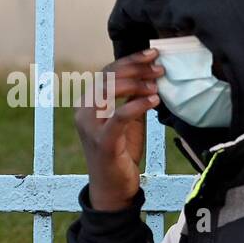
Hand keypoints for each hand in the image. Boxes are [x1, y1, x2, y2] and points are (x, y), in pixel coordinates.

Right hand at [74, 49, 162, 211]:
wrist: (113, 188)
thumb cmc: (121, 152)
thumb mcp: (129, 120)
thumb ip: (133, 100)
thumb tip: (150, 77)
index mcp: (88, 102)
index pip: (107, 72)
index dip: (130, 60)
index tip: (152, 54)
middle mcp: (84, 111)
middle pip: (107, 77)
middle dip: (136, 68)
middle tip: (159, 67)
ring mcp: (90, 126)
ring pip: (109, 92)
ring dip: (137, 84)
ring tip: (157, 83)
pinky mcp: (102, 141)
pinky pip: (119, 116)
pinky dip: (137, 105)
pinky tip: (154, 100)